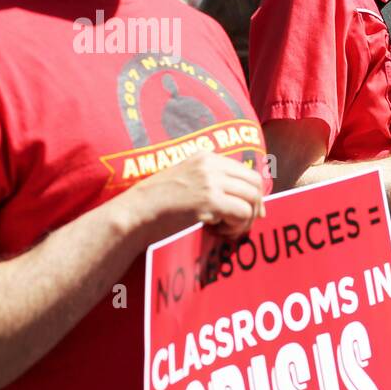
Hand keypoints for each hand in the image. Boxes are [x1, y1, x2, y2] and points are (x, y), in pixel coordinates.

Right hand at [123, 150, 263, 241]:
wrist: (134, 213)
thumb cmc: (156, 203)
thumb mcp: (186, 180)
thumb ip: (211, 181)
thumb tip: (241, 197)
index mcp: (206, 157)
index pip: (246, 171)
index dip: (254, 194)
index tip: (252, 211)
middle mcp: (211, 165)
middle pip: (254, 183)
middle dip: (256, 206)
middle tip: (245, 224)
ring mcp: (211, 181)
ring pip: (252, 199)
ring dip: (245, 220)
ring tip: (228, 230)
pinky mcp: (210, 200)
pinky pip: (242, 213)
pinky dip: (237, 227)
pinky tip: (219, 232)